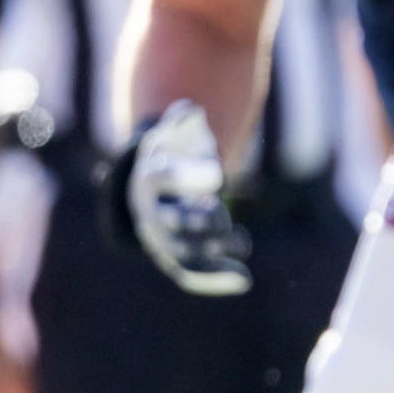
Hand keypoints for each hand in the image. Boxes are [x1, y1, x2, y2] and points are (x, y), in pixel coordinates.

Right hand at [113, 102, 250, 296]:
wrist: (162, 182)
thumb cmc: (178, 151)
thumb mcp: (180, 133)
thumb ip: (183, 121)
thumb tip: (189, 111)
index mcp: (149, 176)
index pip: (162, 179)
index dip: (187, 178)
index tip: (217, 175)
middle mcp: (149, 211)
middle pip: (170, 221)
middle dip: (200, 220)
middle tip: (220, 212)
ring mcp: (161, 237)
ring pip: (181, 252)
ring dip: (213, 250)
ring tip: (242, 242)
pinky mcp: (176, 255)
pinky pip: (190, 274)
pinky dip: (215, 280)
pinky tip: (244, 280)